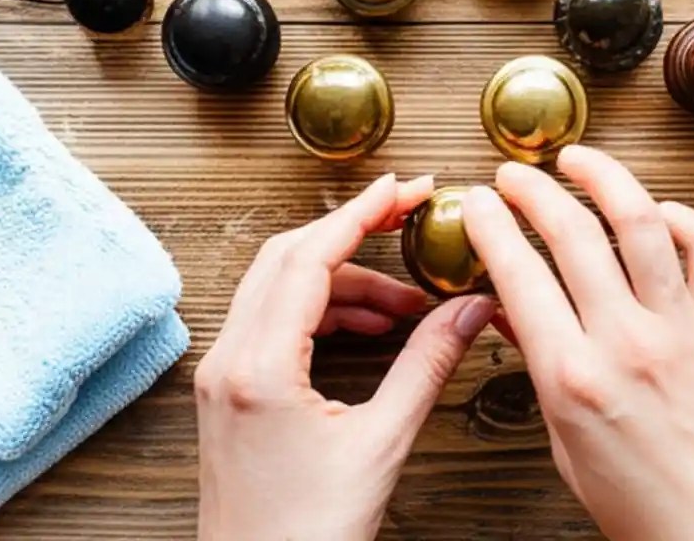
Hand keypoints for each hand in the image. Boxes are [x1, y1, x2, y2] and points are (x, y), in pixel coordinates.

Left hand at [195, 174, 495, 540]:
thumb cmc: (309, 533)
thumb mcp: (382, 443)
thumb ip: (427, 364)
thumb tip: (471, 309)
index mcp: (260, 368)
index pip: (310, 257)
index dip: (361, 213)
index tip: (403, 188)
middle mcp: (229, 362)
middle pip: (287, 259)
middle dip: (351, 233)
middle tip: (406, 218)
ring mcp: (222, 377)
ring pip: (279, 290)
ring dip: (344, 282)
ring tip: (407, 306)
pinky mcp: (229, 393)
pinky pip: (273, 323)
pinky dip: (323, 313)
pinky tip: (370, 330)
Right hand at [462, 146, 693, 540]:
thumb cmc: (652, 510)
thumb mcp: (568, 447)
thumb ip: (542, 371)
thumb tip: (512, 315)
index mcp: (573, 379)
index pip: (518, 273)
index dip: (491, 225)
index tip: (479, 202)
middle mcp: (627, 341)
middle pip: (571, 232)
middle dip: (532, 189)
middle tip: (515, 175)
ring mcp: (681, 327)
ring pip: (640, 220)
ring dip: (603, 176)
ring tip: (579, 159)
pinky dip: (680, 215)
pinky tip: (657, 211)